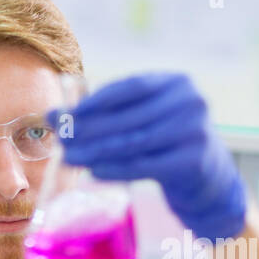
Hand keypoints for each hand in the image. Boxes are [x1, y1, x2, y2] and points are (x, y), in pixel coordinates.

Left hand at [48, 73, 246, 241]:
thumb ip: (105, 114)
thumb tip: (52, 115)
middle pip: (128, 117)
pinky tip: (93, 171)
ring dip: (96, 151)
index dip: (96, 101)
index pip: (130, 87)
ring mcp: (194, 131)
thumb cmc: (165, 142)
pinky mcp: (192, 161)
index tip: (66, 114)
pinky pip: (144, 166)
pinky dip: (115, 169)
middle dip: (89, 129)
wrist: (207, 176)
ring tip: (70, 158)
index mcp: (176, 82)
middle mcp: (190, 101)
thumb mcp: (143, 119)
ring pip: (133, 142)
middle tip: (61, 140)